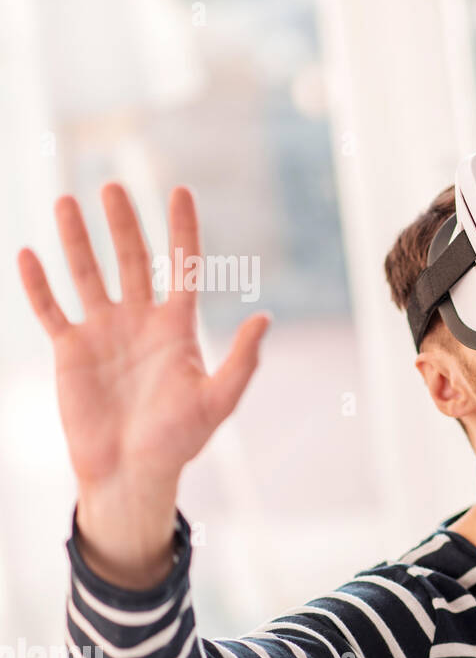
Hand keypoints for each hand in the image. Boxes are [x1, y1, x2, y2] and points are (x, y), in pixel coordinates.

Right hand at [17, 184, 269, 586]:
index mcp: (178, 328)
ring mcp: (103, 332)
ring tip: (67, 201)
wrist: (131, 472)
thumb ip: (242, 361)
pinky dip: (39, 285)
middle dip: (123, 224)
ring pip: (88, 275)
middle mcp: (140, 321)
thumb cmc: (179, 441)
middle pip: (133, 260)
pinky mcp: (70, 351)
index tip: (180, 191)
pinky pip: (51, 310)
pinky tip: (28, 254)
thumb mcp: (217, 401)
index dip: (183, 230)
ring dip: (77, 241)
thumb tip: (265, 318)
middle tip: (112, 186)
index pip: (184, 267)